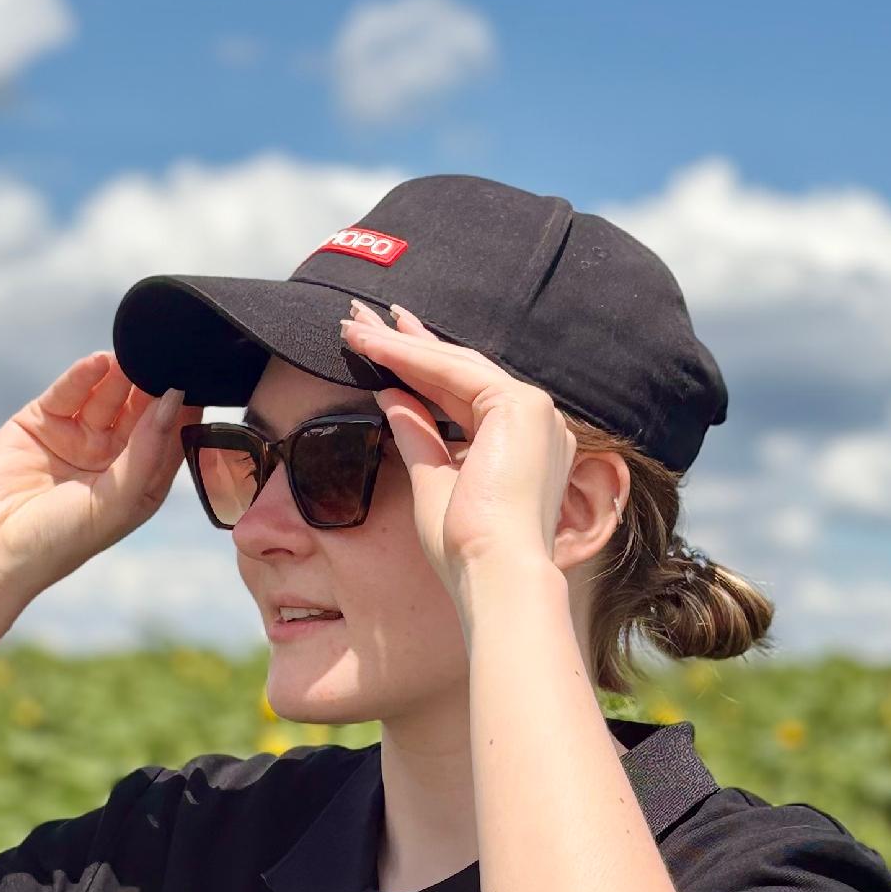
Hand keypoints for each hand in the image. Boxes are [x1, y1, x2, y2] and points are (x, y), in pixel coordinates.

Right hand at [0, 353, 201, 600]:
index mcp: (140, 481)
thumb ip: (148, 450)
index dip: (183, 410)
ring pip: (108, 394)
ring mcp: (78, 435)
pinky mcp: (43, 420)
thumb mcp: (117, 500)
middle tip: (167, 356)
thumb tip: (175, 400)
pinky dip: (84, 375)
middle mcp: (112, 456)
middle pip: (142, 409)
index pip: (170, 436)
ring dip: (123, 374)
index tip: (196, 381)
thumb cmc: (60, 541)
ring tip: (135, 353)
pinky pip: (70, 391)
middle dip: (153, 385)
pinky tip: (100, 362)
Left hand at [341, 298, 574, 603]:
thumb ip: (419, 437)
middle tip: (362, 319)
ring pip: (454, 365)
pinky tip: (375, 346)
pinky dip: (411, 357)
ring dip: (400, 345)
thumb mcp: (433, 482)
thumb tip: (390, 397)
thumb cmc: (468, 549)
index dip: (420, 368)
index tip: (385, 345)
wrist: (495, 572)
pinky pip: (454, 372)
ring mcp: (533, 410)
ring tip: (354, 327)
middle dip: (406, 344)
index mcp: (522, 444)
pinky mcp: (521, 405)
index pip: (462, 394)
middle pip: (458, 371)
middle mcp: (536, 422)